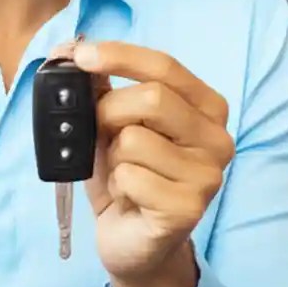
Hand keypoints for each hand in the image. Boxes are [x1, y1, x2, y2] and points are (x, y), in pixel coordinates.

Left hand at [70, 41, 233, 286]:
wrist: (131, 238)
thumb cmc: (126, 174)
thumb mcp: (110, 124)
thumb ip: (99, 86)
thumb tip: (70, 48)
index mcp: (205, 107)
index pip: (165, 66)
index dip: (120, 55)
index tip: (80, 55)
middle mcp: (217, 138)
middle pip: (152, 98)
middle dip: (108, 111)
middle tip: (100, 132)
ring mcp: (208, 175)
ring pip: (134, 139)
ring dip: (112, 156)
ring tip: (124, 173)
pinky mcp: (189, 209)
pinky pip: (131, 176)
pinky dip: (116, 184)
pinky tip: (129, 197)